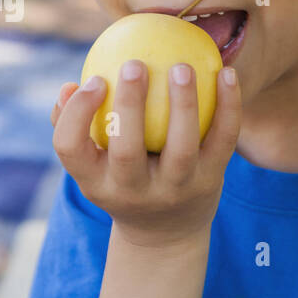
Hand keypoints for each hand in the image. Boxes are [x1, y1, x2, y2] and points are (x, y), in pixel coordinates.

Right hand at [51, 61, 241, 247]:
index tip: (93, 78)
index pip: (71, 149)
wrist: (165, 234)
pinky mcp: (211, 182)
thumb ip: (76, 127)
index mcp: (96, 183)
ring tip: (182, 67)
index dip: (76, 114)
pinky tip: (226, 73)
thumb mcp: (93, 167)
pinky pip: (223, 140)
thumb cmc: (121, 182)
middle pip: (127, 151)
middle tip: (134, 64)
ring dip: (183, 104)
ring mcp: (175, 190)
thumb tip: (69, 85)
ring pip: (181, 148)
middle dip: (129, 105)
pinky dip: (228, 106)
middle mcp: (133, 192)